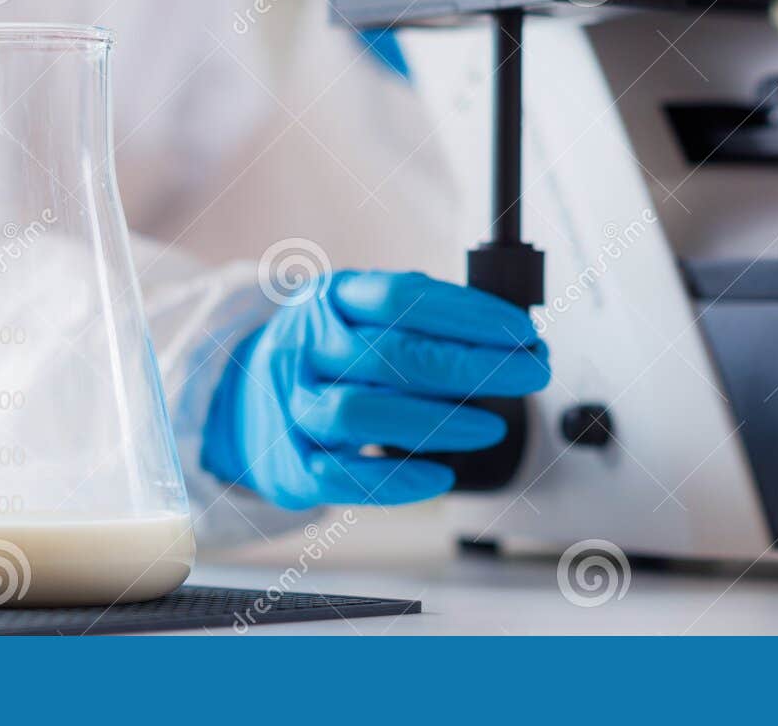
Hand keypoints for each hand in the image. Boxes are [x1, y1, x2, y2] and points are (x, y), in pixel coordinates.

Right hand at [201, 270, 549, 508]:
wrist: (248, 397)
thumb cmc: (330, 354)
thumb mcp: (358, 312)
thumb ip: (418, 316)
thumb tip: (505, 333)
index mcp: (328, 299)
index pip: (400, 297)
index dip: (467, 314)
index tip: (522, 332)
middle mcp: (304, 348)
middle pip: (392, 355)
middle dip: (473, 367)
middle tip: (529, 373)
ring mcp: (292, 405)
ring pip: (361, 413)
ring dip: (438, 423)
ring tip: (491, 426)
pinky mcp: (291, 462)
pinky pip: (342, 476)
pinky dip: (397, 478)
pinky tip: (442, 475)